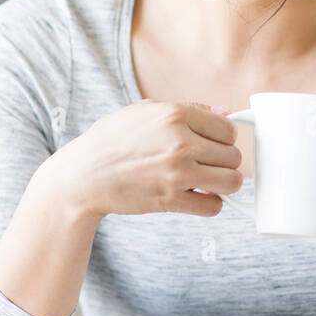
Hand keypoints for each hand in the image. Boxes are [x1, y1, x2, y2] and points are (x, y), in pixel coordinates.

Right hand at [46, 99, 242, 218]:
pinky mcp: (171, 199)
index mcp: (176, 115)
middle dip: (222, 163)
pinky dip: (209, 204)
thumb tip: (225, 112)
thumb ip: (190, 109)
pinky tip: (195, 197)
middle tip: (206, 166)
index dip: (223, 140)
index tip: (213, 146)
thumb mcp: (146, 111)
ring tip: (207, 183)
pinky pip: (213, 206)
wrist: (82, 176)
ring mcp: (177, 172)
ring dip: (223, 185)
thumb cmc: (112, 141)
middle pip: (233, 157)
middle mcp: (180, 142)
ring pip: (232, 182)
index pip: (228, 129)